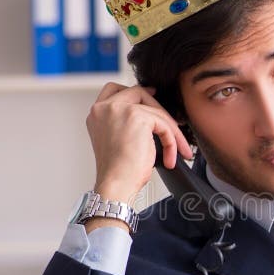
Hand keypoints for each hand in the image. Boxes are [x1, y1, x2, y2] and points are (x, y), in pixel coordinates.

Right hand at [85, 82, 192, 203]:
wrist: (116, 183)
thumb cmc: (118, 172)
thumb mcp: (117, 141)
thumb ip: (125, 124)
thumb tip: (151, 119)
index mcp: (97, 115)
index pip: (113, 90)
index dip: (134, 91)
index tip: (151, 94)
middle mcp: (104, 108)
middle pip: (136, 92)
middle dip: (157, 107)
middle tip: (172, 123)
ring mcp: (119, 109)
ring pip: (155, 110)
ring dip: (170, 130)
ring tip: (177, 149)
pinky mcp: (136, 116)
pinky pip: (163, 124)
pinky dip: (171, 140)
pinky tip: (170, 157)